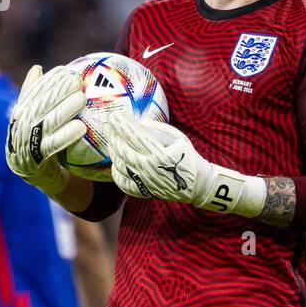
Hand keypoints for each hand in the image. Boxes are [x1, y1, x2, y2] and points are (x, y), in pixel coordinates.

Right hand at [5, 64, 86, 196]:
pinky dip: (67, 135)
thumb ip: (34, 93)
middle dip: (59, 91)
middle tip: (77, 82)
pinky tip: (81, 127)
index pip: (34, 92)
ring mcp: (29, 140)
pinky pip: (54, 144)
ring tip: (81, 99)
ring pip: (49, 121)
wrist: (27, 168)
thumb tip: (37, 68)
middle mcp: (23, 124)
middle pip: (42, 104)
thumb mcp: (32, 114)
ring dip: (65, 109)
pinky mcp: (38, 157)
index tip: (64, 70)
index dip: (49, 80)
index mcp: (21, 111)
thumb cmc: (34, 135)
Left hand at [104, 115, 266, 216]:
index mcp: (159, 154)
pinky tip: (116, 162)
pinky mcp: (143, 191)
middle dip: (113, 136)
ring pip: (120, 165)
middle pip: (122, 150)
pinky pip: (122, 182)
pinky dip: (116, 171)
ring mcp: (144, 182)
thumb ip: (157, 129)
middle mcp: (149, 169)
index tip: (114, 115)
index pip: (134, 136)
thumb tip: (137, 122)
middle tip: (108, 125)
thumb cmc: (188, 158)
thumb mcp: (178, 139)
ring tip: (111, 141)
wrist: (197, 185)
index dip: (122, 125)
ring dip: (112, 151)